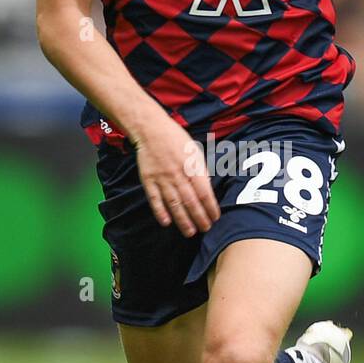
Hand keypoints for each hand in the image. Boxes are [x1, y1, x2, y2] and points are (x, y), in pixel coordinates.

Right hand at [133, 112, 220, 237]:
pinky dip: (160, 212)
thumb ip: (201, 171)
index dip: (211, 208)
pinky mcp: (148, 180)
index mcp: (192, 167)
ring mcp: (162, 178)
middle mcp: (177, 175)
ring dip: (183, 220)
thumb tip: (207, 190)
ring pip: (174, 204)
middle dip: (200, 218)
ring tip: (190, 232)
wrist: (151, 130)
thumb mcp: (195, 152)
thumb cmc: (176, 140)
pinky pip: (155, 199)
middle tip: (206, 229)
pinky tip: (166, 222)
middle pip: (191, 202)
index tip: (215, 218)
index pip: (204, 193)